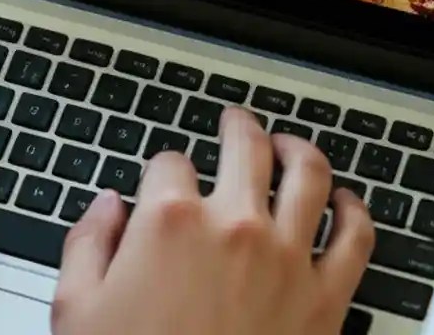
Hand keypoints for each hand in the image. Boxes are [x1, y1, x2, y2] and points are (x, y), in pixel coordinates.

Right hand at [53, 109, 374, 334]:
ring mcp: (287, 257)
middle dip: (238, 126)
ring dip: (299, 149)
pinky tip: (345, 203)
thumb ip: (87, 245)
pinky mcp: (327, 297)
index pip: (169, 164)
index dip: (163, 170)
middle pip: (246, 146)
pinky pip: (356, 237)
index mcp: (170, 222)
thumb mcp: (76, 310)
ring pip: (308, 174)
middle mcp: (234, 226)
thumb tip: (105, 207)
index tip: (163, 183)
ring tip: (291, 145)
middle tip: (236, 122)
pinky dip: (355, 211)